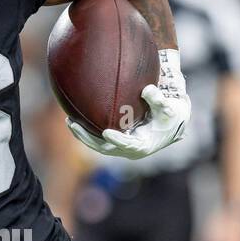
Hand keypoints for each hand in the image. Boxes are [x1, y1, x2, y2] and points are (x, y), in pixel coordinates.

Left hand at [67, 84, 190, 159]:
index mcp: (142, 146)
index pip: (127, 145)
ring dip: (83, 135)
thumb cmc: (169, 115)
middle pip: (104, 148)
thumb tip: (147, 89)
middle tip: (74, 125)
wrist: (169, 124)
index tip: (106, 132)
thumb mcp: (168, 108)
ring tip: (70, 121)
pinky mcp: (115, 142)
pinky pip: (98, 139)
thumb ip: (158, 100)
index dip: (117, 140)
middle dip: (88, 138)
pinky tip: (75, 118)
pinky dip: (87, 131)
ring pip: (98, 145)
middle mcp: (129, 150)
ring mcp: (120, 148)